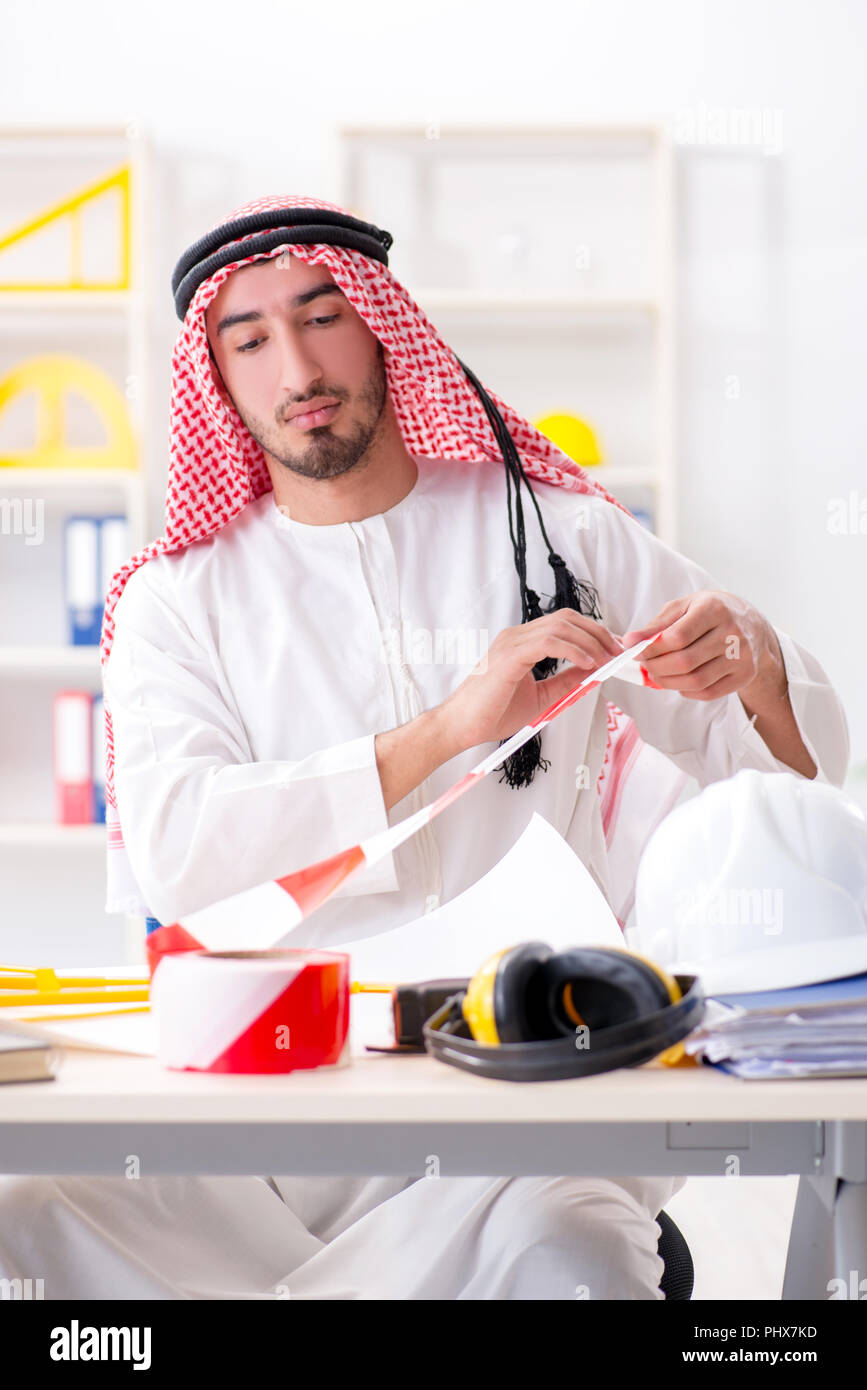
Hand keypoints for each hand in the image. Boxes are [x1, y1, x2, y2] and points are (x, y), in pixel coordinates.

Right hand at [439, 611, 623, 750]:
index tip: (613, 650)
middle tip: (618, 653)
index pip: (564, 623)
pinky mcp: (510, 655)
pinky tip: (587, 664)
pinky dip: (574, 650)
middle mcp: (516, 636)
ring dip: (590, 641)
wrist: (462, 726)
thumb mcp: (541, 696)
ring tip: (606, 660)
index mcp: (522, 642)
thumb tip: (595, 671)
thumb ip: (566, 681)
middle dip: (598, 633)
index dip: (593, 632)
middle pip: (567, 618)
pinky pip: (549, 642)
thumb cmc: (492, 713)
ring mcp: (511, 642)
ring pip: (561, 626)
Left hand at [620, 591, 783, 702]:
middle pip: (685, 661)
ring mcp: (741, 656)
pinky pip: (708, 692)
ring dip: (668, 682)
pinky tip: (680, 681)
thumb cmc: (710, 612)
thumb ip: (656, 625)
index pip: (677, 637)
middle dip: (657, 668)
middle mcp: (732, 633)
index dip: (652, 648)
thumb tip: (629, 641)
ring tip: (658, 675)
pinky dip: (687, 691)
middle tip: (645, 666)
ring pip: (696, 681)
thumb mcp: (684, 607)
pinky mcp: (744, 675)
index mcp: (714, 609)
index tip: (636, 651)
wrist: (751, 624)